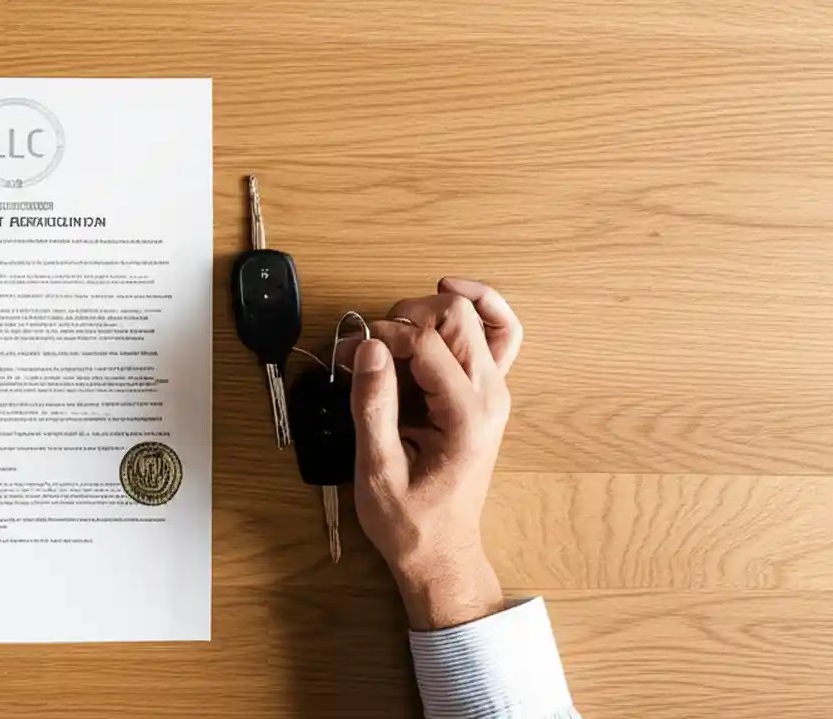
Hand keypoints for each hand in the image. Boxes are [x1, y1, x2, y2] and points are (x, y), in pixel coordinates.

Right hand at [348, 277, 522, 629]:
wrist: (441, 552)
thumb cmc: (410, 522)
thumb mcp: (378, 470)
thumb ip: (374, 406)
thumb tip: (367, 348)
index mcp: (467, 417)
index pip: (426, 344)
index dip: (382, 339)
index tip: (348, 356)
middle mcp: (491, 397)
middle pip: (458, 318)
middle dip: (406, 318)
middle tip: (369, 345)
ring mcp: (495, 393)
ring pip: (479, 318)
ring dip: (434, 311)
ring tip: (398, 324)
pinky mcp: (488, 394)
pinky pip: (498, 335)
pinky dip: (477, 309)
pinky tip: (447, 296)